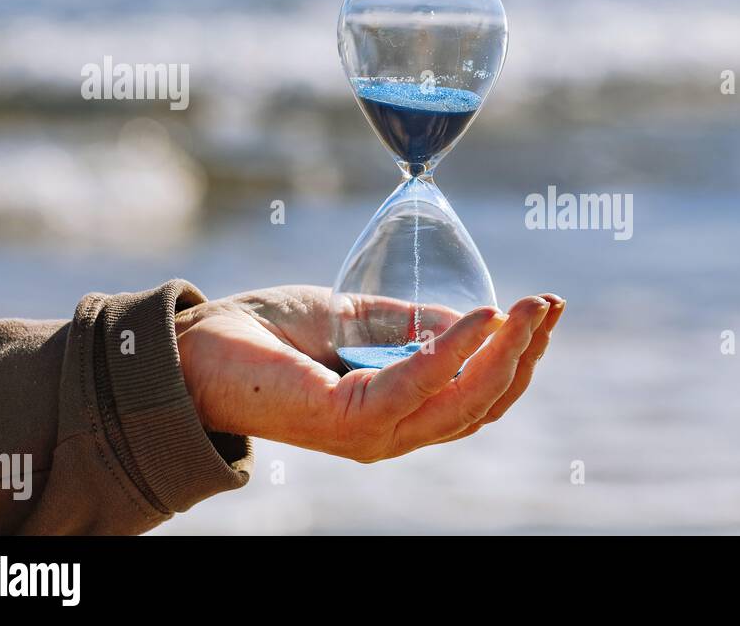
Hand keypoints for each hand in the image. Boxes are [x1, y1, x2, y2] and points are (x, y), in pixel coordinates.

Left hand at [174, 285, 563, 462]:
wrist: (191, 347)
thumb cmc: (265, 334)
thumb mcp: (354, 317)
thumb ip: (408, 323)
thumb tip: (468, 317)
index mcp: (396, 410)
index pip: (476, 397)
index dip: (517, 358)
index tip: (543, 310)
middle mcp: (392, 432)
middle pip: (482, 405)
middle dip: (525, 355)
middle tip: (549, 305)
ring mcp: (373, 433)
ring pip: (464, 403)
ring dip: (504, 353)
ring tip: (529, 308)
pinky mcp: (350, 420)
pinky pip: (421, 383)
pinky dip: (457, 349)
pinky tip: (483, 317)